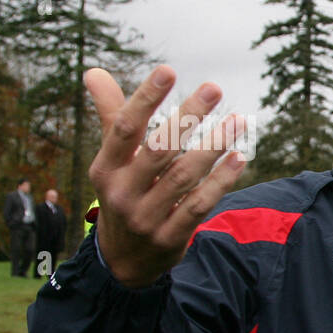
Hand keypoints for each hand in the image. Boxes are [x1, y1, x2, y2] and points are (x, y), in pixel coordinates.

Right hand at [85, 65, 247, 288]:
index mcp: (105, 168)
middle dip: (187, 117)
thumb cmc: (123, 194)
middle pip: (158, 149)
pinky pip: (200, 205)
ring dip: (213, 146)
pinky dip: (220, 182)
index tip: (168, 71)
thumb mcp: (112, 161)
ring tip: (238, 121)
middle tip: (213, 88)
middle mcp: (122, 192)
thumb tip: (94, 71)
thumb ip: (110, 116)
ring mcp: (146, 217)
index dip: (145, 99)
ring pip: (184, 177)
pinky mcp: (171, 237)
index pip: (124, 128)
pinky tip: (239, 158)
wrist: (123, 261)